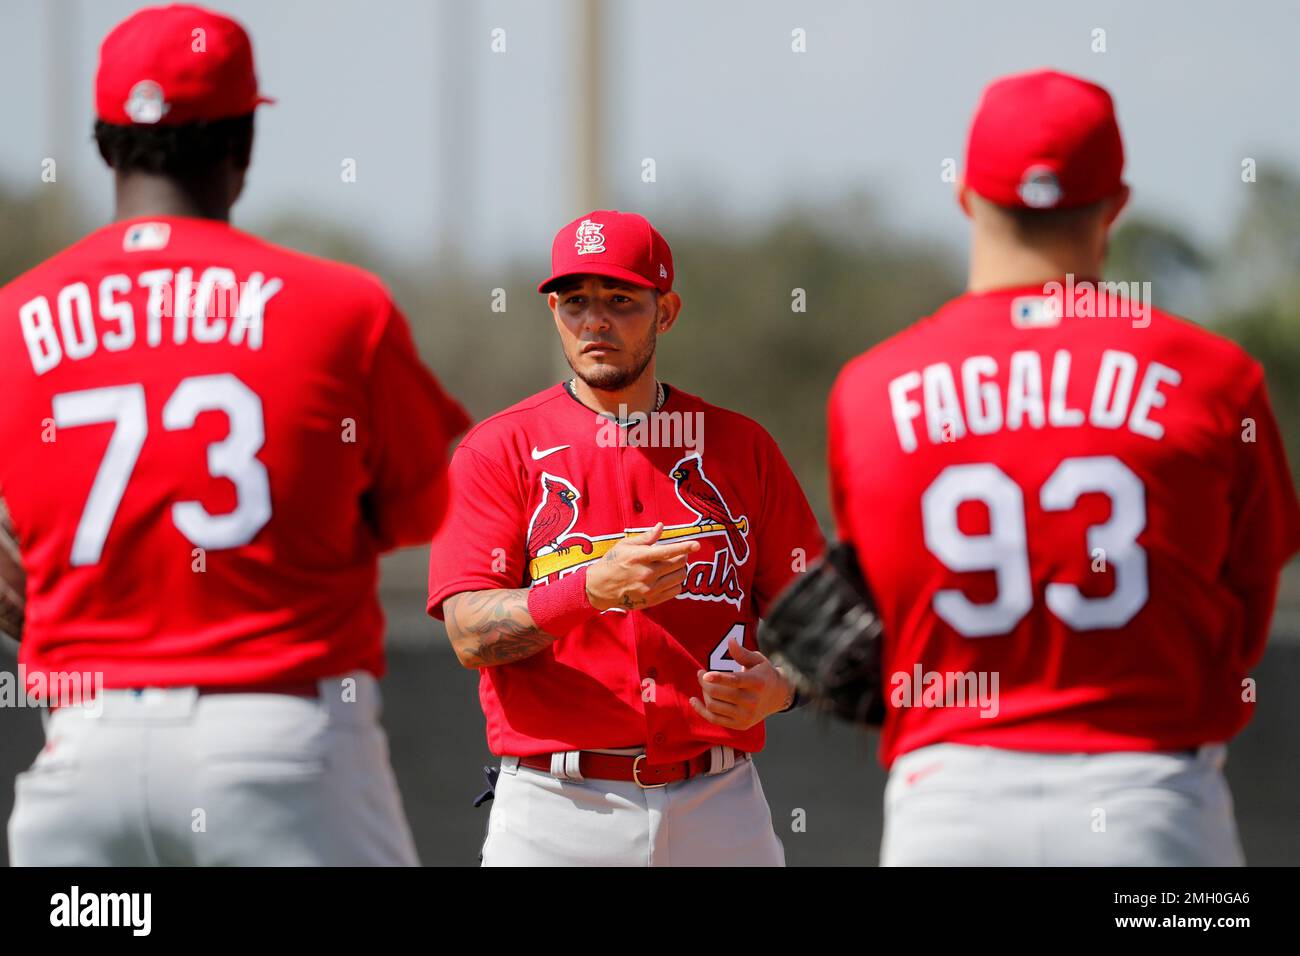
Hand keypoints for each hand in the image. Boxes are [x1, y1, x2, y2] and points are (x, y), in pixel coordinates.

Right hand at [585, 522, 700, 611]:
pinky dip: (677, 583)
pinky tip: (669, 578)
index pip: (667, 551)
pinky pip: (675, 591)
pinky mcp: (651, 600)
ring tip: (674, 566)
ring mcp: (650, 589)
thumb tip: (661, 527)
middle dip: (683, 556)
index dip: (684, 547)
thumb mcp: (625, 545)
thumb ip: (645, 537)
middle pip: (678, 564)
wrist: (599, 588)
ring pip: (679, 577)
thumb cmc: (612, 562)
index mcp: (639, 557)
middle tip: (680, 553)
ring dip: (681, 569)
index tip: (696, 544)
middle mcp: (646, 574)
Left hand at [689, 637, 794, 730]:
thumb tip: (730, 641)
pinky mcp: (740, 725)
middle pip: (719, 693)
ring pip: (713, 705)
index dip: (718, 678)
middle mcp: (752, 701)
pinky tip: (693, 700)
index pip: (735, 681)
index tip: (704, 674)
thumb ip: (742, 653)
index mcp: (757, 683)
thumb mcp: (757, 660)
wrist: (778, 696)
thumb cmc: (763, 674)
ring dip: (704, 693)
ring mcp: (746, 716)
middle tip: (700, 674)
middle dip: (704, 682)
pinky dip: (701, 710)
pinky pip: (714, 719)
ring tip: (705, 684)